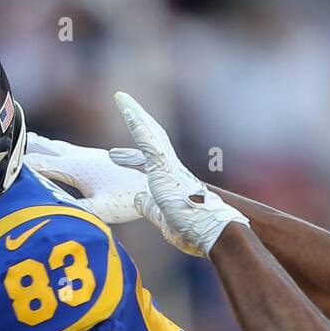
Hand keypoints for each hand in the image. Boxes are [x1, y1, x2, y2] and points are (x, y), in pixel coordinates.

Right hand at [24, 132, 145, 224]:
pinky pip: (68, 151)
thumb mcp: (102, 210)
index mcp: (76, 167)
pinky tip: (58, 154)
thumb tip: (58, 218)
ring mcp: (88, 156)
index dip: (19, 166)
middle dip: (25, 147)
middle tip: (5, 140)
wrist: (154, 183)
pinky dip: (55, 150)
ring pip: (57, 147)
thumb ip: (79, 212)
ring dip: (40, 145)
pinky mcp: (97, 159)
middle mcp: (79, 157)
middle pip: (45, 149)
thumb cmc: (128, 198)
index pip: (39, 164)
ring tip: (27, 141)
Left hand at [109, 91, 249, 256]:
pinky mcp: (165, 167)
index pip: (151, 162)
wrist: (211, 231)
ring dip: (135, 114)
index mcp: (171, 184)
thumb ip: (150, 207)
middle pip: (153, 138)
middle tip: (125, 107)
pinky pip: (147, 139)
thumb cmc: (193, 231)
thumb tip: (137, 198)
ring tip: (121, 98)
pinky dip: (136, 122)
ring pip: (150, 133)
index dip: (135, 156)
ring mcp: (169, 166)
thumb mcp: (164, 219)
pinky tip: (125, 108)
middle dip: (139, 123)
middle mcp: (172, 169)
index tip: (118, 154)